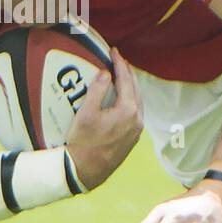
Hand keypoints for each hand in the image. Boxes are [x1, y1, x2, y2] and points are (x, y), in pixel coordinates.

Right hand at [66, 48, 142, 189]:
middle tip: (119, 61)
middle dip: (128, 74)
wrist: (86, 170)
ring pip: (138, 101)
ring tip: (121, 76)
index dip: (120, 64)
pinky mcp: (133, 138)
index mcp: (128, 111)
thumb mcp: (86, 113)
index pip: (126, 81)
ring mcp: (137, 130)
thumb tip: (106, 73)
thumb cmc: (83, 142)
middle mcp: (137, 119)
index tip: (114, 52)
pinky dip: (130, 100)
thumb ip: (97, 90)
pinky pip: (135, 112)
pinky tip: (123, 98)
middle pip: (136, 90)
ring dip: (130, 87)